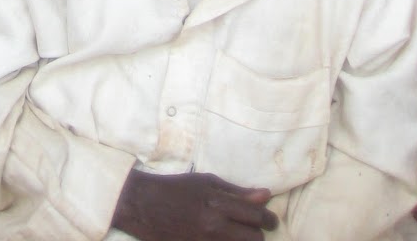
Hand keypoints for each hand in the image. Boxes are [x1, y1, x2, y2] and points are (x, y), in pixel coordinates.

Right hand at [112, 171, 276, 239]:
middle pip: (254, 239)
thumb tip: (266, 195)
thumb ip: (237, 191)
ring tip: (240, 234)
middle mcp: (214, 226)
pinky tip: (226, 237)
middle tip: (256, 229)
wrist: (145, 206)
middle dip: (259, 234)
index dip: (269, 219)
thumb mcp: (206, 182)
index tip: (271, 219)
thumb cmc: (177, 188)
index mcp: (217, 203)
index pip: (256, 216)